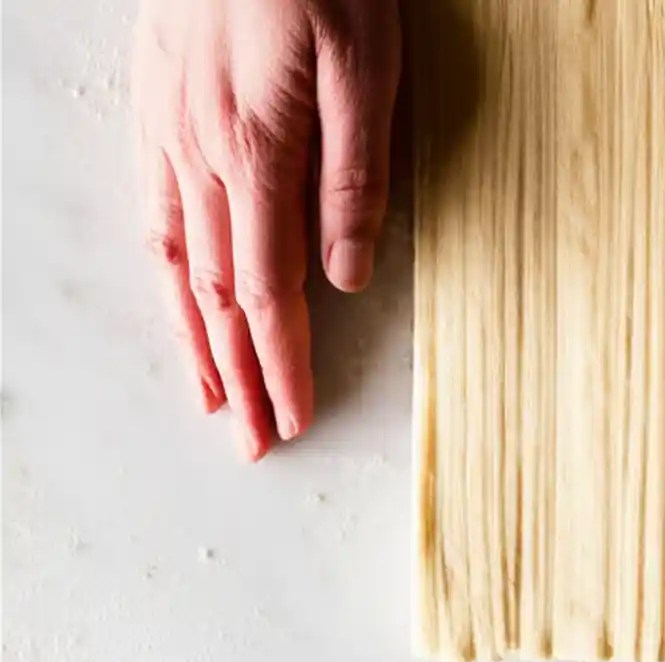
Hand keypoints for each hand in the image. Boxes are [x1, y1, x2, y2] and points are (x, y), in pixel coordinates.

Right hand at [133, 0, 400, 459]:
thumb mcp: (367, 71)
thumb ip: (354, 178)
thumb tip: (348, 275)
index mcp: (260, 153)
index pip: (270, 291)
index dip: (283, 362)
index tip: (296, 416)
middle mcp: (203, 155)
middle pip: (220, 293)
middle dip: (243, 373)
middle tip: (257, 441)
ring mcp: (169, 132)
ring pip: (177, 262)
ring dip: (196, 338)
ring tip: (210, 399)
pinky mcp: (157, 108)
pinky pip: (151, 208)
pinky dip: (164, 270)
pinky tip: (174, 297)